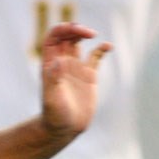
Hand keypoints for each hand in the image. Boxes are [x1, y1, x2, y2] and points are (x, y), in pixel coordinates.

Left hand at [37, 22, 110, 138]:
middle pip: (66, 36)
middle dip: (75, 29)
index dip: (63, 29)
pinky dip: (102, 49)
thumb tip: (59, 61)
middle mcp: (62, 63)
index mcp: (50, 64)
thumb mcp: (51, 99)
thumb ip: (53, 80)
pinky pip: (95, 56)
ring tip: (92, 35)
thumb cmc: (54, 116)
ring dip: (84, 33)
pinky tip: (108, 47)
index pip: (53, 38)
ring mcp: (76, 68)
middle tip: (88, 33)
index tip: (76, 32)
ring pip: (78, 42)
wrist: (65, 129)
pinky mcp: (89, 76)